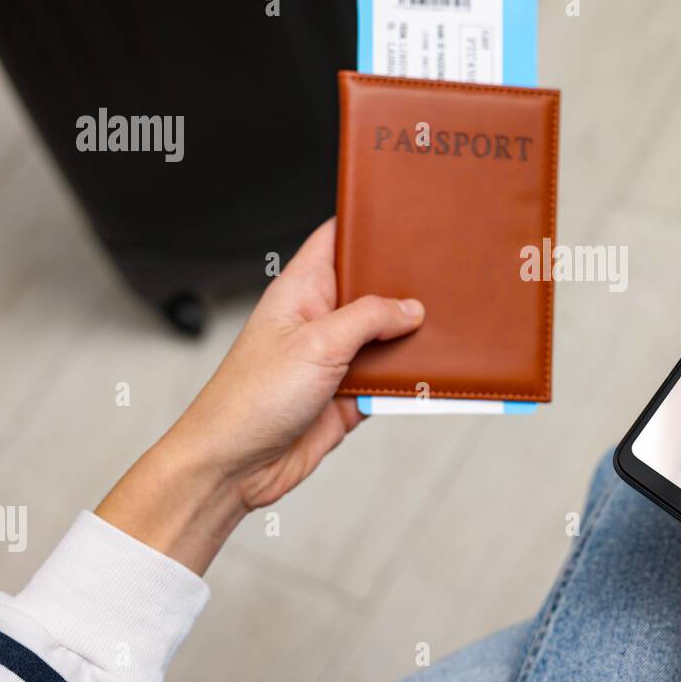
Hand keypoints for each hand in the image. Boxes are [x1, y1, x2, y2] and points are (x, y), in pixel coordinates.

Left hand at [95, 218, 424, 573]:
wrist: (235, 467)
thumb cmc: (249, 399)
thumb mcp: (317, 343)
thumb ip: (369, 318)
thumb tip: (410, 309)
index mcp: (302, 290)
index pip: (335, 239)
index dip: (366, 223)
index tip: (404, 214)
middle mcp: (319, 320)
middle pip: (372, 289)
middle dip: (404, 286)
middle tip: (440, 277)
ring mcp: (335, 358)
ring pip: (387, 337)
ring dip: (411, 339)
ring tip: (446, 328)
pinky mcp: (347, 395)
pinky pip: (389, 379)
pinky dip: (408, 380)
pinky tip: (429, 375)